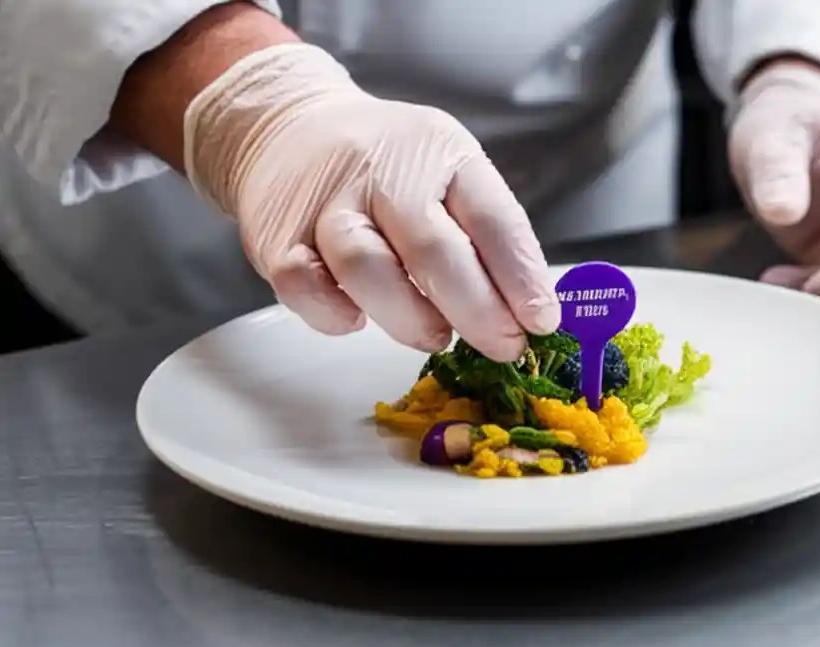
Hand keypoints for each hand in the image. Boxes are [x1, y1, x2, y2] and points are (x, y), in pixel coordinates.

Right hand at [184, 44, 558, 360]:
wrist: (286, 126)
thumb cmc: (388, 164)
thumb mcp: (449, 172)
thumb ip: (485, 235)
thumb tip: (527, 313)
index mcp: (440, 152)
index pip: (492, 217)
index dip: (521, 277)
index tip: (542, 321)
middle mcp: (381, 172)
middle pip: (433, 250)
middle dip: (478, 311)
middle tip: (502, 346)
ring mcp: (325, 204)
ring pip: (367, 269)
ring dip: (410, 317)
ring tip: (435, 335)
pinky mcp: (277, 236)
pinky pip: (304, 288)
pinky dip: (335, 315)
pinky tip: (358, 318)